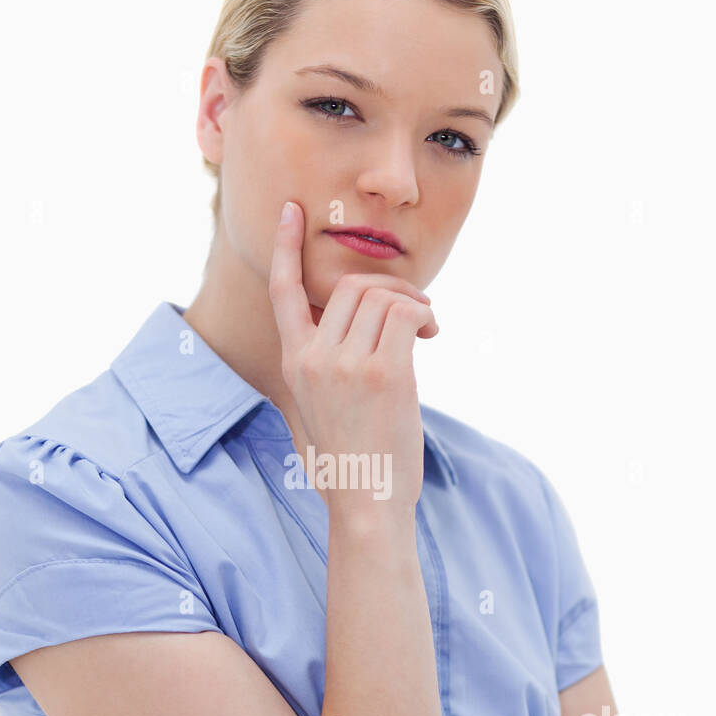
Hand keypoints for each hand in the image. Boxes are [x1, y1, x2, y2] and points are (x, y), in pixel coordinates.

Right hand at [268, 201, 437, 515]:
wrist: (366, 503)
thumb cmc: (350, 463)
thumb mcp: (315, 410)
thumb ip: (322, 368)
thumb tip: (348, 334)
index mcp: (294, 364)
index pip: (283, 291)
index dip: (287, 248)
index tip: (294, 211)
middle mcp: (314, 358)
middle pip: (349, 285)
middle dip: (387, 287)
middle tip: (414, 312)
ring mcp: (346, 364)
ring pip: (382, 295)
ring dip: (413, 302)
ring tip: (426, 329)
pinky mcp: (384, 373)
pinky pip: (406, 314)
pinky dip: (424, 315)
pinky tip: (431, 335)